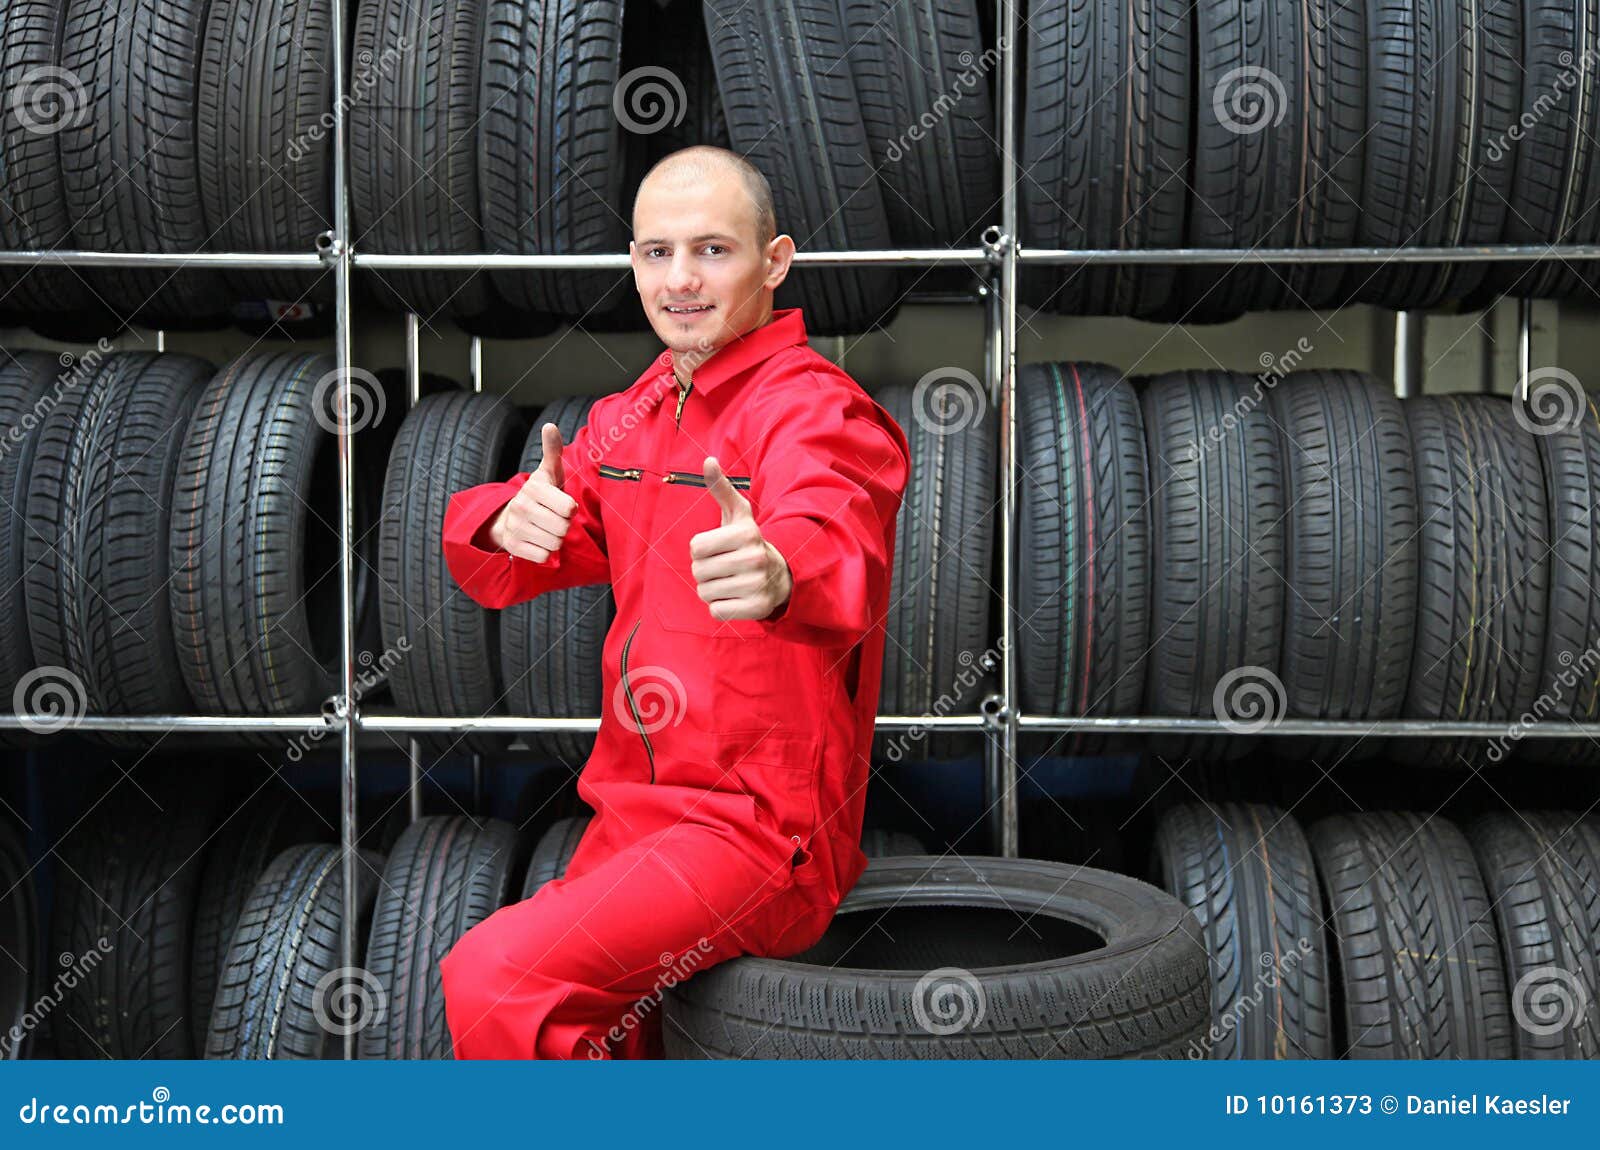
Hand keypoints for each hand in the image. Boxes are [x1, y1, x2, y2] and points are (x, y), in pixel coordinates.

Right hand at [489, 422, 578, 562]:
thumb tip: (550, 426)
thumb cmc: (541, 493)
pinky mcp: (513, 546)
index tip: (563, 504)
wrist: (512, 515)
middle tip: (554, 518)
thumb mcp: (549, 472)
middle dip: (564, 525)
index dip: (570, 509)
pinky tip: (539, 540)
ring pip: (555, 544)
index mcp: (534, 488)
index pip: (568, 509)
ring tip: (547, 528)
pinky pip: (544, 557)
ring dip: (556, 539)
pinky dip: (546, 552)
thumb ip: (552, 451)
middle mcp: (521, 506)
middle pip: (564, 528)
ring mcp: (515, 527)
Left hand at [689, 455, 791, 620]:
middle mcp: (754, 559)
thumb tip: (708, 460)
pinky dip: (720, 606)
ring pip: (705, 592)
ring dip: (712, 589)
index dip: (701, 549)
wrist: (782, 573)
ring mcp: (757, 585)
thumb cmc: (748, 541)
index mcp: (745, 534)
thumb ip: (721, 488)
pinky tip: (736, 597)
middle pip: (698, 571)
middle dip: (705, 571)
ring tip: (730, 581)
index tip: (719, 548)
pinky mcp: (757, 608)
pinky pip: (716, 611)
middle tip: (724, 566)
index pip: (695, 547)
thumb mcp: (738, 514)